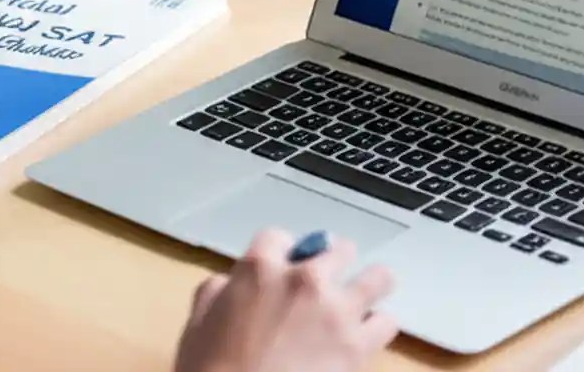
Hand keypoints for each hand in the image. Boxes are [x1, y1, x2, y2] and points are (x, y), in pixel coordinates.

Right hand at [174, 229, 398, 371]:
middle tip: (325, 285)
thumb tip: (231, 284)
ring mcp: (337, 311)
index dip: (278, 254)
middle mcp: (304, 280)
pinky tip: (364, 337)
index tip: (280, 269)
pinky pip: (386, 322)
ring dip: (368, 288)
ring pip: (378, 278)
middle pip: (339, 249)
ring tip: (360, 302)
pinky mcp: (359, 346)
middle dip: (332, 263)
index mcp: (260, 268)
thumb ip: (219, 292)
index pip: (278, 237)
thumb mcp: (197, 324)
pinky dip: (376, 328)